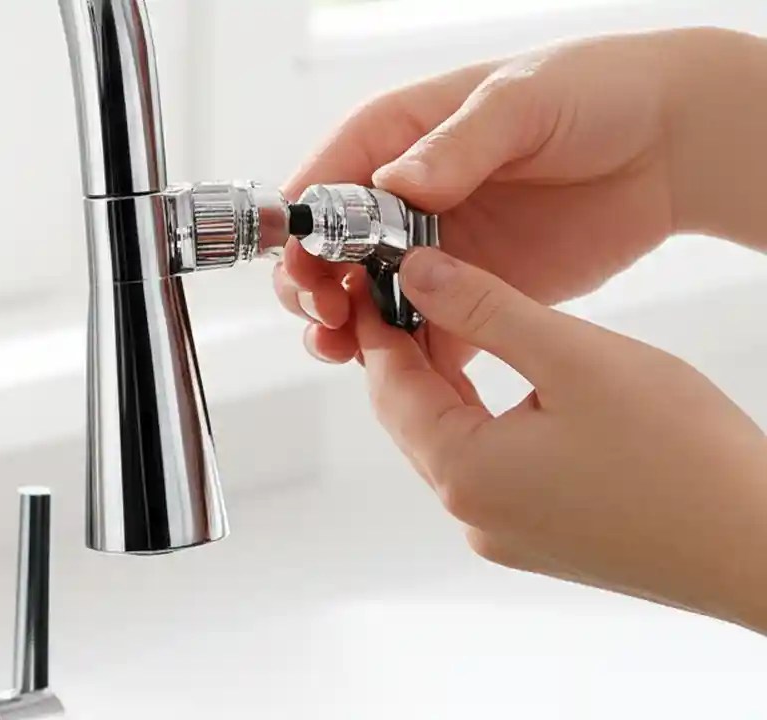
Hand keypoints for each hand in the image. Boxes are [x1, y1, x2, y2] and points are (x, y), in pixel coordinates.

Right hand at [275, 28, 766, 368]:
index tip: (305, 267)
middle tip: (328, 315)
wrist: (672, 144)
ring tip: (347, 351)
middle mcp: (404, 198)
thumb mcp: (521, 101)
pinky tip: (405, 377)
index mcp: (399, 138)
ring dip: (348, 330)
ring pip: (365, 301)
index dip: (301, 230)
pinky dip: (406, 360)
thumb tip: (394, 184)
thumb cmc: (595, 91)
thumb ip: (456, 145)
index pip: (323, 184)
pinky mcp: (474, 295)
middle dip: (314, 288)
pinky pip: (424, 336)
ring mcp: (436, 250)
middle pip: (330, 253)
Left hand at [356, 247, 766, 632]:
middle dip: (405, 350)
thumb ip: (485, 310)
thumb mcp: (575, 357)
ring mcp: (504, 532)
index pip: (388, 385)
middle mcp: (471, 513)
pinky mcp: (540, 537)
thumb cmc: (684, 457)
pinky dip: (481, 416)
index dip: (377, 323)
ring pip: (447, 440)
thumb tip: (418, 274)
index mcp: (463, 473)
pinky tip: (504, 379)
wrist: (759, 548)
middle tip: (411, 285)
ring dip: (444, 381)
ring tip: (453, 317)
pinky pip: (487, 466)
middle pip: (409, 416)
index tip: (373, 275)